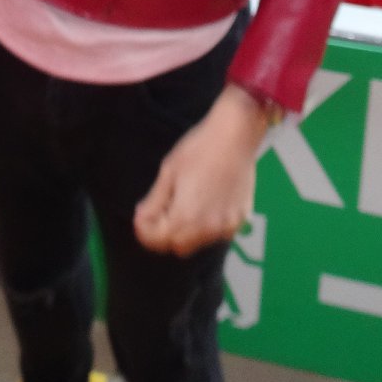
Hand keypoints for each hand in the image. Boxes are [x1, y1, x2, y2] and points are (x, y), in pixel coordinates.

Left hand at [133, 83, 268, 257]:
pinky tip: (208, 199)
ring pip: (199, 241)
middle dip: (166, 232)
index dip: (145, 230)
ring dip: (187, 229)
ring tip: (187, 198)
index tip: (142, 214)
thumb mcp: (169, 172)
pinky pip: (217, 232)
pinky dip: (207, 224)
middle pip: (178, 246)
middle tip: (164, 206)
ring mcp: (227, 226)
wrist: (235, 135)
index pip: (158, 241)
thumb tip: (141, 219)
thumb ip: (154, 202)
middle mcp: (208, 229)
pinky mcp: (240, 219)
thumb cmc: (198, 149)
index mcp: (186, 217)